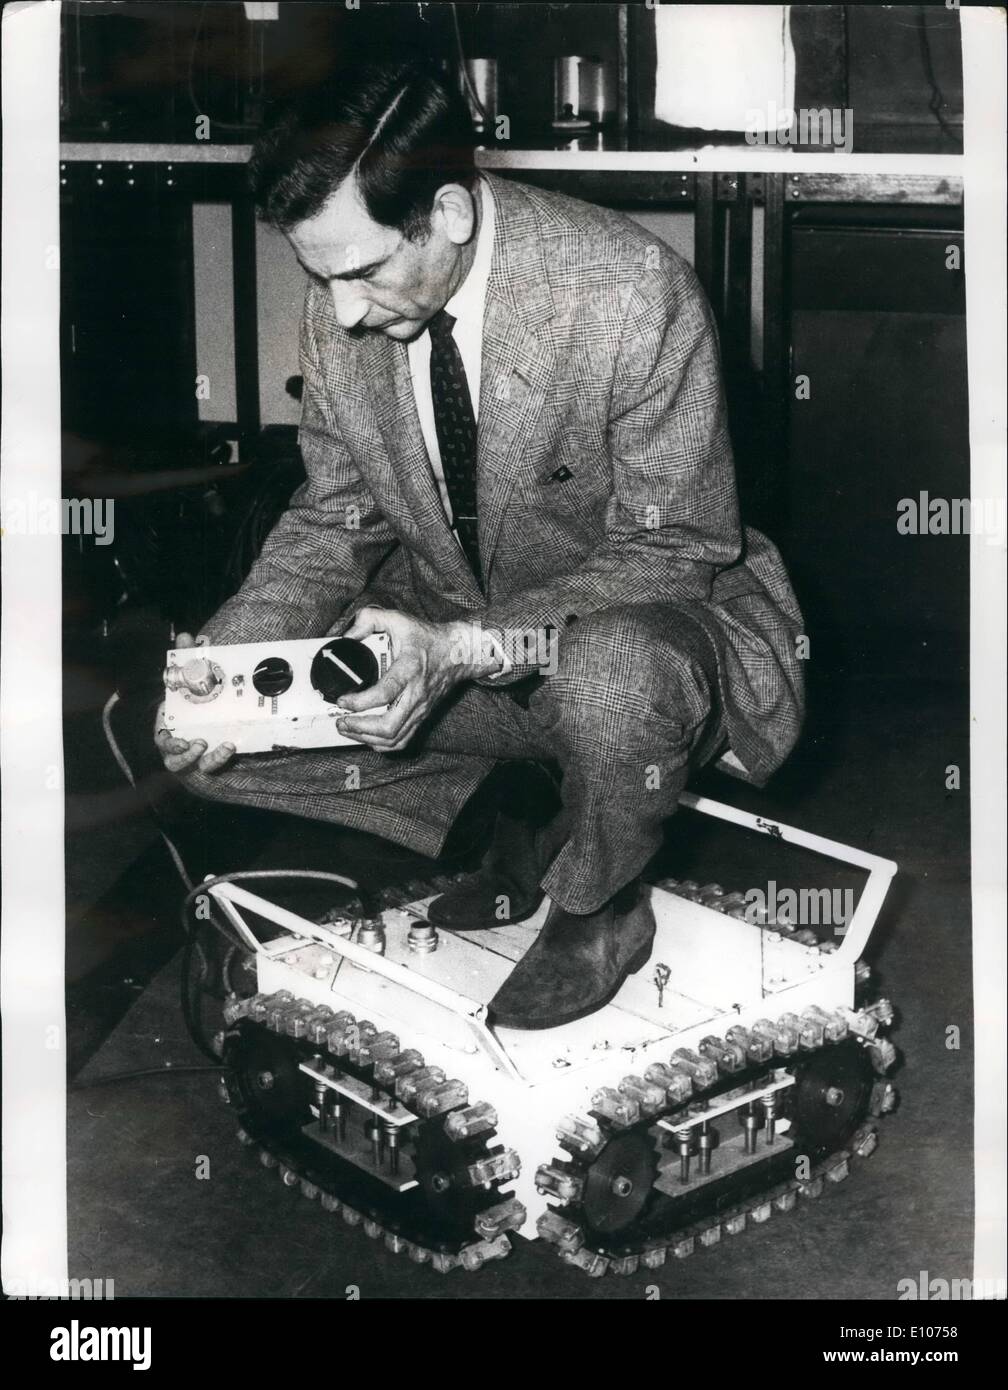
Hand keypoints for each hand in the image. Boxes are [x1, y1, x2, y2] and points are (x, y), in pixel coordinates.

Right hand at [154, 631, 235, 774]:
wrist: (214, 720)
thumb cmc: (196, 702)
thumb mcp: (193, 680)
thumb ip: (189, 659)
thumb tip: (185, 636)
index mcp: (167, 724)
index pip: (162, 731)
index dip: (168, 737)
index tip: (176, 734)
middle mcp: (175, 743)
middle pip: (170, 753)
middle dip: (179, 750)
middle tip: (198, 741)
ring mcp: (191, 755)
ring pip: (186, 765)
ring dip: (200, 758)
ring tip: (215, 745)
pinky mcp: (208, 760)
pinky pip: (209, 766)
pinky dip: (218, 758)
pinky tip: (230, 747)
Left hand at [335, 607, 499, 752]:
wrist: (458, 653)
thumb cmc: (427, 638)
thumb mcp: (398, 619)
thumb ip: (369, 619)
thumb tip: (347, 636)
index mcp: (409, 669)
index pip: (384, 693)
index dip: (360, 701)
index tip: (342, 700)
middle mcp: (415, 694)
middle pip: (389, 726)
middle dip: (359, 728)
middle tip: (341, 722)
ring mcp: (419, 709)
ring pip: (394, 738)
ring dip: (367, 738)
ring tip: (348, 730)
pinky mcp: (421, 716)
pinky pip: (402, 740)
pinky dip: (382, 744)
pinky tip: (367, 737)